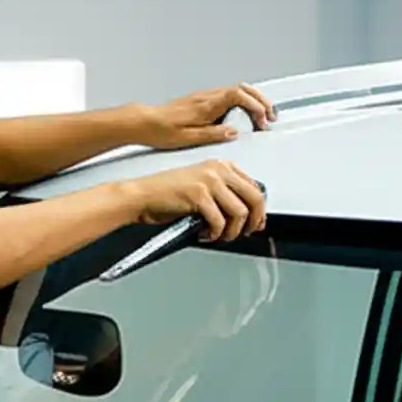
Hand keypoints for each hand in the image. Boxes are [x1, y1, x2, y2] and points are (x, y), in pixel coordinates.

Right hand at [125, 159, 265, 241]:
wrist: (142, 196)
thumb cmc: (167, 194)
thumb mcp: (203, 188)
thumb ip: (227, 197)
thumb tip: (251, 217)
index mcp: (221, 165)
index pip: (255, 187)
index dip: (258, 210)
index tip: (254, 223)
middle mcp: (218, 170)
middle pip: (255, 199)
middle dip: (253, 222)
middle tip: (244, 233)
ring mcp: (209, 181)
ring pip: (240, 212)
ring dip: (232, 231)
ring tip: (220, 236)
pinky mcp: (198, 195)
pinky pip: (220, 221)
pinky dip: (215, 233)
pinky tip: (205, 234)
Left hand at [138, 83, 276, 149]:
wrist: (145, 122)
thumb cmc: (162, 131)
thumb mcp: (188, 138)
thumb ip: (213, 134)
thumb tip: (234, 133)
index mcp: (206, 105)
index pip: (238, 95)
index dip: (254, 105)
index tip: (263, 120)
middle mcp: (207, 97)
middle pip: (242, 89)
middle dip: (261, 101)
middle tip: (271, 117)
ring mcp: (205, 97)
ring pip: (237, 91)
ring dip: (253, 101)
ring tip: (263, 116)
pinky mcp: (202, 100)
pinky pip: (228, 95)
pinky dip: (243, 102)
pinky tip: (244, 115)